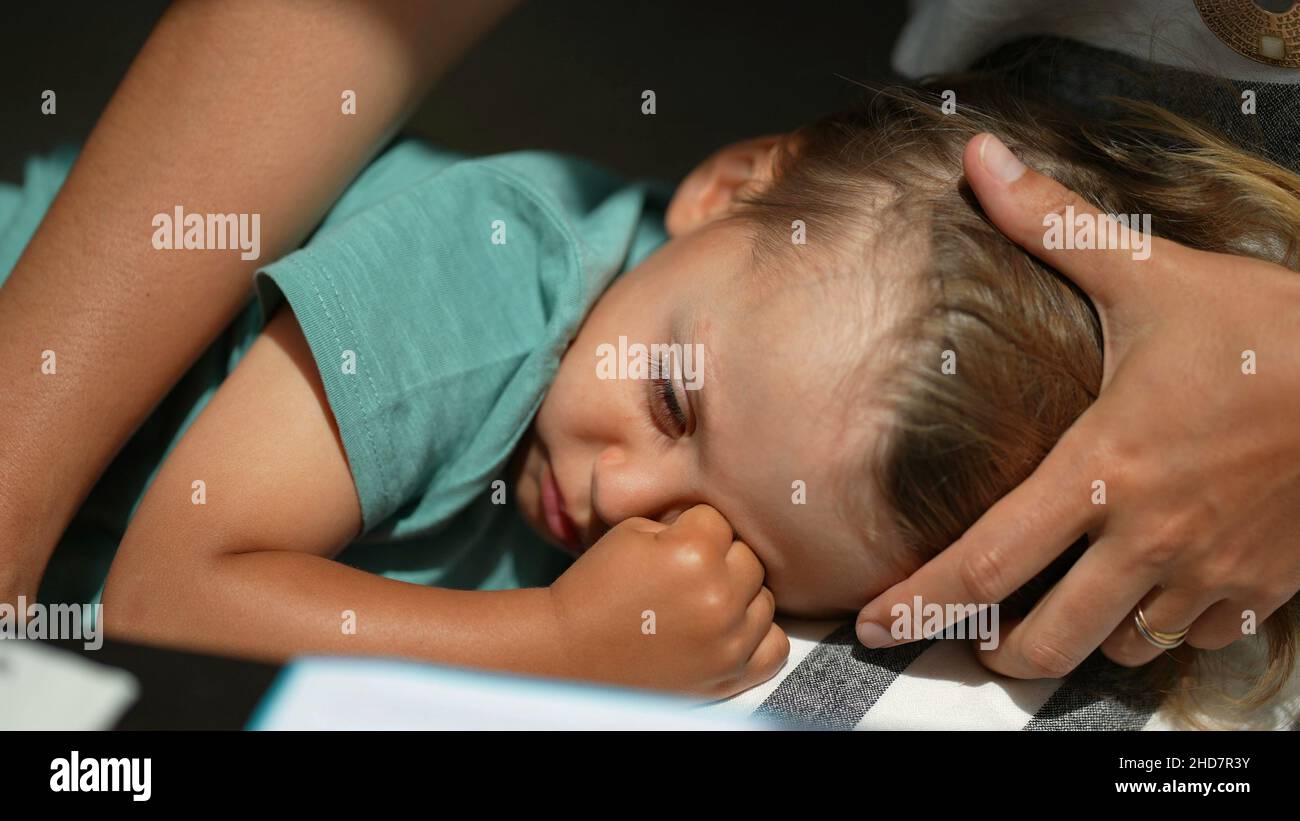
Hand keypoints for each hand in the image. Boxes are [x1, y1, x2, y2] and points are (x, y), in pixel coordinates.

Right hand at [549, 504, 789, 698]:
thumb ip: (679, 520)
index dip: (694, 527)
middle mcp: (718, 596)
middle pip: (748, 557)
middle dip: (720, 559)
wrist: (570, 653)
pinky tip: (729, 629)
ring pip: (764, 598)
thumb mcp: (631, 532)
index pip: (720, 519)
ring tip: (700, 602)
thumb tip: (719, 515)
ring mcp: (728, 640)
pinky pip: (775, 645)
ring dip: (739, 596)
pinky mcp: (731, 675)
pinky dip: (757, 636)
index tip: (672, 543)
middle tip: (685, 574)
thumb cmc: (596, 588)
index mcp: (692, 552)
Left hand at [856, 133, 1299, 677]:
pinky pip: (1190, 640)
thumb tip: (981, 157)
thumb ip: (1054, 224)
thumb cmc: (1272, 328)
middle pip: (1045, 642)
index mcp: (1103, 468)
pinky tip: (1145, 589)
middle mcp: (1148, 538)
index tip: (872, 624)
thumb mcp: (1153, 271)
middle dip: (994, 651)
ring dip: (1079, 635)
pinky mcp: (1262, 589)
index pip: (987, 562)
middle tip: (971, 631)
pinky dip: (1154, 628)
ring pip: (1117, 648)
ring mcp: (1208, 574)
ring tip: (1059, 599)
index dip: (919, 604)